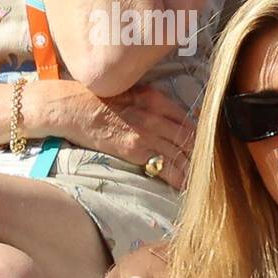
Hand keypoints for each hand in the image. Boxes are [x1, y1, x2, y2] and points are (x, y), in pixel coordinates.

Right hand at [30, 80, 195, 189]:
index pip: (187, 120)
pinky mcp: (135, 150)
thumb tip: (170, 117)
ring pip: (180, 154)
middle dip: (200, 154)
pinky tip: (184, 185)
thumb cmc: (95, 99)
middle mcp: (156, 116)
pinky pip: (163, 167)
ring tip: (201, 180)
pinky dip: (177, 177)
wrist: (68, 107)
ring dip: (192, 168)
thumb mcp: (131, 92)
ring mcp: (147, 134)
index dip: (199, 135)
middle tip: (208, 166)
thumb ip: (153, 103)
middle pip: (189, 138)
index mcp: (156, 99)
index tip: (205, 146)